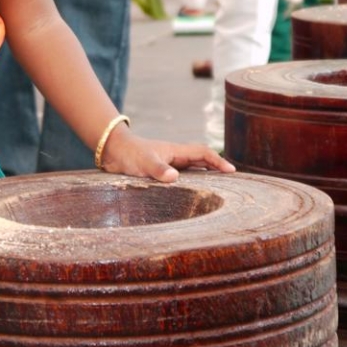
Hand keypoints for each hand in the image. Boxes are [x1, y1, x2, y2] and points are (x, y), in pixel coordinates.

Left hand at [99, 122, 234, 181]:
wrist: (113, 151)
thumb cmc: (129, 154)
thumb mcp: (144, 162)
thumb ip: (158, 169)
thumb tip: (174, 177)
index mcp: (176, 151)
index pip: (203, 153)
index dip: (218, 161)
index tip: (231, 171)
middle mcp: (175, 157)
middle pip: (202, 161)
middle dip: (217, 169)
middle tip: (233, 182)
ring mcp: (169, 164)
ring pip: (193, 170)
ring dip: (206, 177)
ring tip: (220, 190)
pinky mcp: (161, 173)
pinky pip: (182, 177)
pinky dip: (191, 183)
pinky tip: (193, 195)